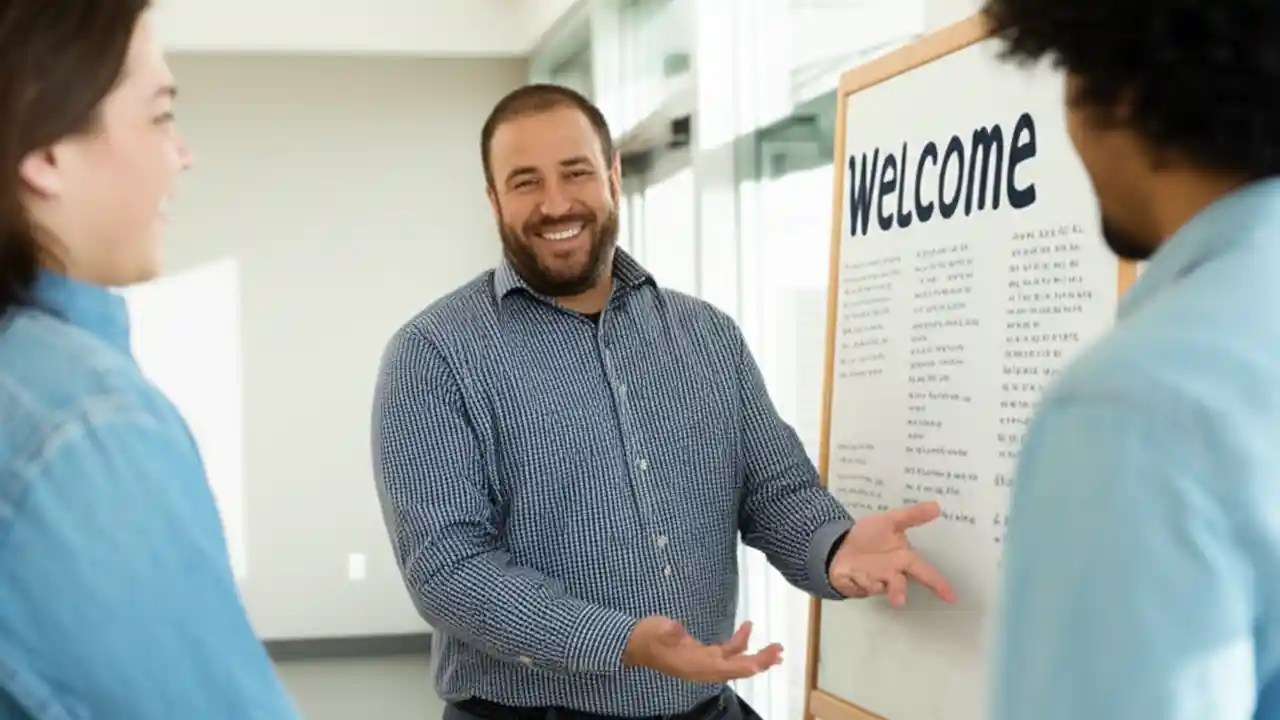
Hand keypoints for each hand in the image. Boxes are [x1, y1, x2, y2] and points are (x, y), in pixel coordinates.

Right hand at [622, 617, 781, 682]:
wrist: (634, 644)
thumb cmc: (645, 637)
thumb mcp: (655, 631)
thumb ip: (667, 631)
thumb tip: (675, 628)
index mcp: (695, 665)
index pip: (726, 668)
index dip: (744, 665)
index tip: (762, 660)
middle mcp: (703, 668)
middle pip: (737, 668)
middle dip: (760, 661)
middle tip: (779, 651)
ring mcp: (704, 663)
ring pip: (735, 662)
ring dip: (756, 655)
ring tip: (775, 647)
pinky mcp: (702, 655)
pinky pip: (727, 654)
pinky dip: (740, 645)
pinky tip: (747, 630)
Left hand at [829, 501, 956, 606]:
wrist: (840, 543)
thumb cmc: (869, 535)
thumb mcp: (890, 521)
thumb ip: (912, 515)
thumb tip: (936, 506)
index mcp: (904, 559)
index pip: (926, 573)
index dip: (939, 584)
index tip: (951, 597)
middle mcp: (892, 574)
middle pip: (899, 585)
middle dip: (898, 591)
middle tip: (899, 600)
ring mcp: (875, 582)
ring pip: (876, 586)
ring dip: (870, 582)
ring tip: (863, 577)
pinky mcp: (857, 587)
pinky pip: (858, 585)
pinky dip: (853, 578)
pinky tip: (848, 571)